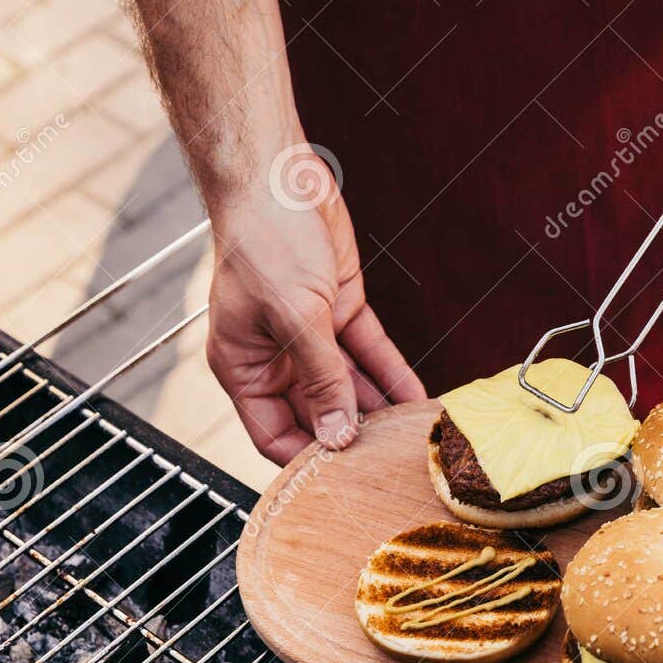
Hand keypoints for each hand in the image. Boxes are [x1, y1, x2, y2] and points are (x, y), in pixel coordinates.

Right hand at [205, 156, 425, 464]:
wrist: (280, 180)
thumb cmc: (266, 242)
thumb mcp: (296, 317)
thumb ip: (321, 380)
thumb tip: (337, 437)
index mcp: (244, 367)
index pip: (274, 435)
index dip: (308, 459)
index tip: (346, 482)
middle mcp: (275, 358)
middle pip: (317, 414)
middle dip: (353, 437)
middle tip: (391, 463)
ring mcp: (309, 337)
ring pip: (350, 387)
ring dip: (380, 409)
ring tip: (413, 436)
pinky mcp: (339, 312)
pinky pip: (370, 354)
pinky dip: (393, 375)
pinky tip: (418, 396)